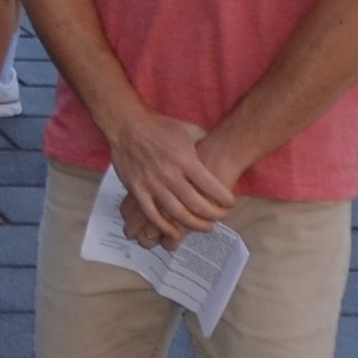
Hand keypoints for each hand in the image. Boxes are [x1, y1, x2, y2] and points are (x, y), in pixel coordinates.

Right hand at [106, 109, 242, 247]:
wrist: (127, 125)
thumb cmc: (159, 126)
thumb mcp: (187, 129)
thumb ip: (203, 140)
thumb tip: (216, 147)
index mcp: (184, 159)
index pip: (210, 186)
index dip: (224, 198)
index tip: (230, 203)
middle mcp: (170, 174)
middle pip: (196, 204)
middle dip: (213, 214)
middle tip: (221, 216)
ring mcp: (152, 184)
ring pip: (176, 213)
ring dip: (194, 224)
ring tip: (205, 226)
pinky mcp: (137, 190)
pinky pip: (152, 214)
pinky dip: (164, 227)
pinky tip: (175, 232)